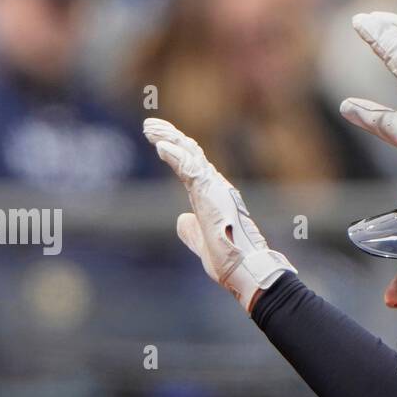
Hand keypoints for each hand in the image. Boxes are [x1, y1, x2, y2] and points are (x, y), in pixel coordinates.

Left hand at [142, 117, 295, 311]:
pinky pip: (189, 170)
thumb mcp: (202, 243)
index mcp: (214, 197)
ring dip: (168, 140)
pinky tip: (161, 146)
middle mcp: (217, 187)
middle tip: (149, 125)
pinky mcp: (211, 195)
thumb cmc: (231, 260)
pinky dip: (174, 156)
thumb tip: (181, 220)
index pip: (194, 166)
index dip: (177, 150)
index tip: (159, 141)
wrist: (246, 271)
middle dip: (170, 137)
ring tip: (149, 128)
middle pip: (191, 153)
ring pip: (189, 156)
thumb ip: (191, 230)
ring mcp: (215, 189)